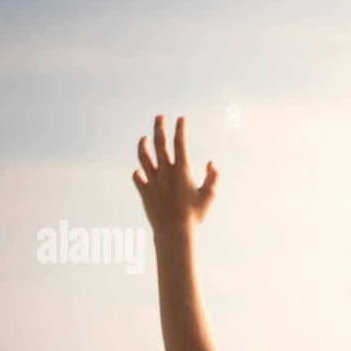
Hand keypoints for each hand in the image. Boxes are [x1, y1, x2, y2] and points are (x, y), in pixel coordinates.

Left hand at [132, 115, 217, 229]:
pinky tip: (141, 170)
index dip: (180, 129)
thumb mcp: (209, 196)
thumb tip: (211, 162)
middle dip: (159, 127)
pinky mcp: (145, 192)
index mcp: (182, 171)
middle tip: (159, 117)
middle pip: (159, 143)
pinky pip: (137, 177)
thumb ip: (213, 177)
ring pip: (144, 156)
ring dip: (143, 144)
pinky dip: (139, 172)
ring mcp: (153, 181)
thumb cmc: (195, 215)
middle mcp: (165, 172)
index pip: (180, 143)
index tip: (180, 119)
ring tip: (145, 138)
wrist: (175, 233)